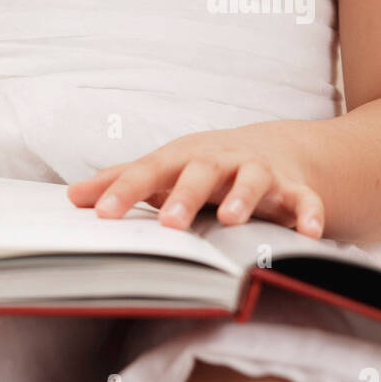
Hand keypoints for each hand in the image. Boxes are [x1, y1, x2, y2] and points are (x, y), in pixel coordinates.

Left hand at [67, 121, 324, 238]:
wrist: (272, 148)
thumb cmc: (203, 165)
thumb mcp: (164, 168)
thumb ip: (121, 182)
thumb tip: (71, 197)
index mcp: (183, 158)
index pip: (149, 171)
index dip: (124, 191)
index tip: (100, 214)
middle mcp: (219, 160)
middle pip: (200, 172)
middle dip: (185, 195)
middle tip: (167, 222)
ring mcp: (258, 171)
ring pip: (252, 179)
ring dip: (244, 197)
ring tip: (233, 220)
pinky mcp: (294, 188)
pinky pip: (304, 200)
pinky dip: (309, 213)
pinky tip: (309, 233)